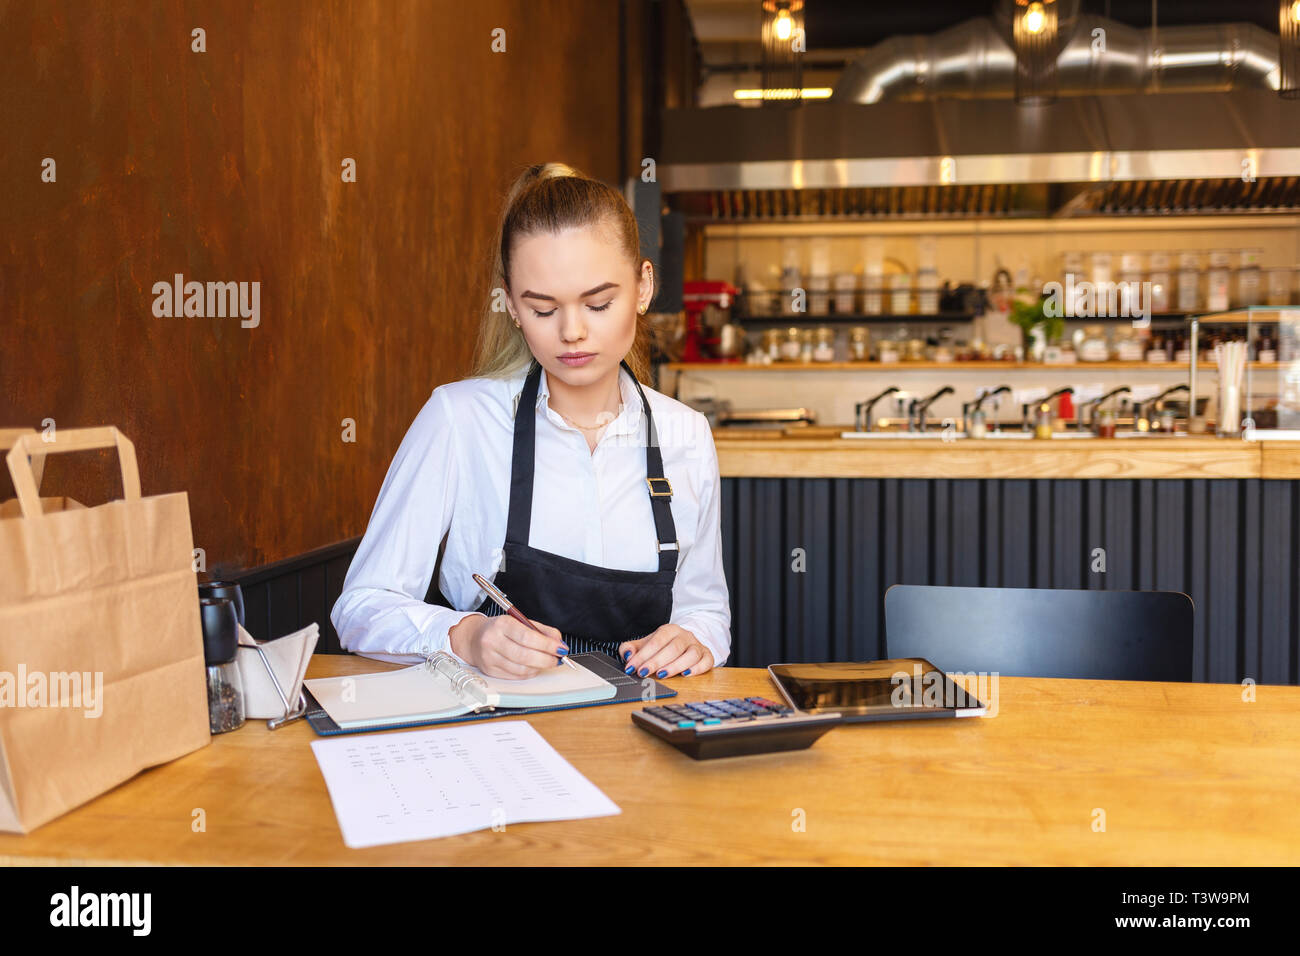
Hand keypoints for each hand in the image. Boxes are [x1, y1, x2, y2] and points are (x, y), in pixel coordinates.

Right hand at [449, 612, 567, 678]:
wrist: (473, 638)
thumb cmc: (501, 629)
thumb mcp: (520, 622)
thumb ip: (542, 631)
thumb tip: (559, 643)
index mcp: (502, 624)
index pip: (527, 637)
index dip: (547, 645)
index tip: (560, 648)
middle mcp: (493, 641)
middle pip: (525, 656)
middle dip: (546, 659)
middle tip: (558, 659)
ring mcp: (489, 657)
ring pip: (521, 669)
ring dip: (539, 667)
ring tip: (547, 662)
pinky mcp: (489, 671)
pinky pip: (515, 676)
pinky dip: (529, 673)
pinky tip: (534, 667)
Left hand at [618, 623, 713, 678]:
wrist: (687, 643)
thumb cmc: (664, 646)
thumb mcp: (646, 644)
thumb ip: (631, 648)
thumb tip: (627, 656)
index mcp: (669, 630)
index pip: (656, 641)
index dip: (643, 655)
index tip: (632, 667)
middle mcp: (685, 636)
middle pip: (672, 648)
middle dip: (656, 661)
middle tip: (643, 673)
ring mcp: (697, 646)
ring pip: (690, 655)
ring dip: (675, 666)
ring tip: (662, 675)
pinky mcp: (707, 656)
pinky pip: (706, 662)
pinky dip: (697, 668)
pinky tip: (686, 674)